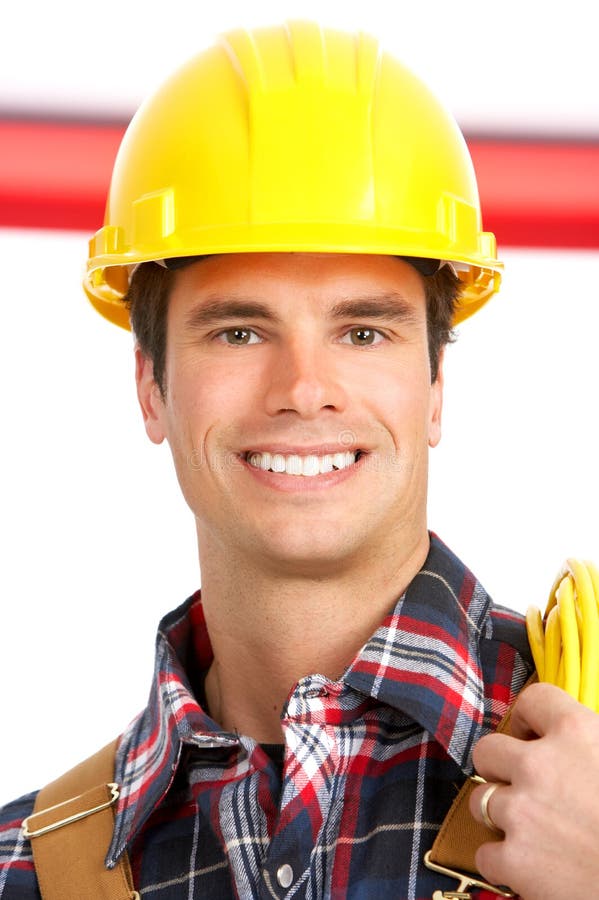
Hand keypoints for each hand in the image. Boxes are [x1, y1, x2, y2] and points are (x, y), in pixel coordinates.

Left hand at [469, 681, 598, 899]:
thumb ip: (596, 740)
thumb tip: (583, 738)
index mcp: (576, 732)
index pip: (533, 700)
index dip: (532, 720)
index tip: (537, 737)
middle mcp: (539, 765)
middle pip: (488, 750)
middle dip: (502, 767)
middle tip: (525, 786)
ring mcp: (521, 812)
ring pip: (479, 800)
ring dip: (500, 814)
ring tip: (531, 829)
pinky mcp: (514, 861)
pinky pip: (486, 855)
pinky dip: (503, 864)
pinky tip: (530, 867)